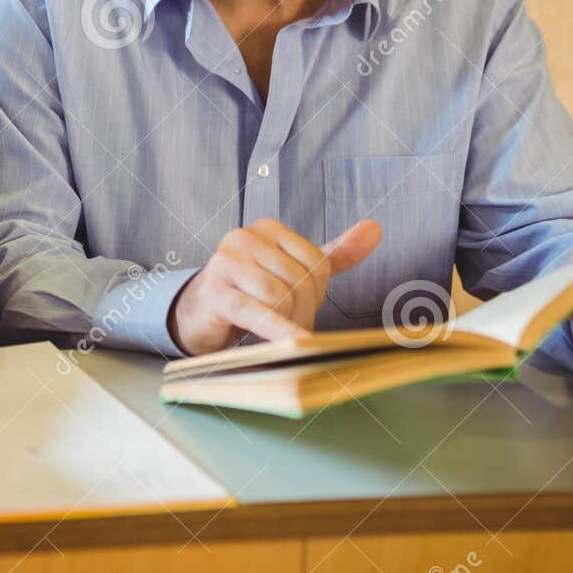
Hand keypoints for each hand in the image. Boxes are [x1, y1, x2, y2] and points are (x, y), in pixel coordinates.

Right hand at [169, 218, 381, 355]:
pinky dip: (278, 331)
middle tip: (289, 327)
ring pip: (282, 298)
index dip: (318, 293)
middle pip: (300, 281)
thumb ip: (333, 255)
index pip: (318, 262)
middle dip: (302, 312)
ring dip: (286, 325)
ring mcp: (225, 263)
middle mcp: (243, 237)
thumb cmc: (250, 292)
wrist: (197, 314)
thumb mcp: (291, 270)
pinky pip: (258, 312)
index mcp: (267, 228)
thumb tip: (375, 229)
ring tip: (273, 333)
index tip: (300, 306)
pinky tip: (291, 344)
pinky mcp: (214, 292)